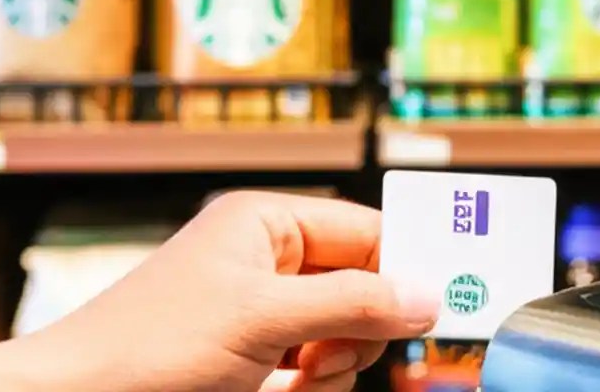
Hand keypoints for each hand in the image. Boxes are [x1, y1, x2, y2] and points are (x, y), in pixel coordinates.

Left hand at [25, 191, 441, 391]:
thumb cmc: (151, 346)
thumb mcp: (264, 319)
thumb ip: (354, 302)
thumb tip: (428, 296)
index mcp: (266, 223)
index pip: (366, 232)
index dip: (406, 266)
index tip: (447, 303)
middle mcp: (266, 261)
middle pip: (362, 290)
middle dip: (354, 333)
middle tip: (324, 357)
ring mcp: (259, 313)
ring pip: (342, 340)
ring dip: (328, 371)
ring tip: (285, 384)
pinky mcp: (250, 359)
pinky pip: (312, 372)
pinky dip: (305, 391)